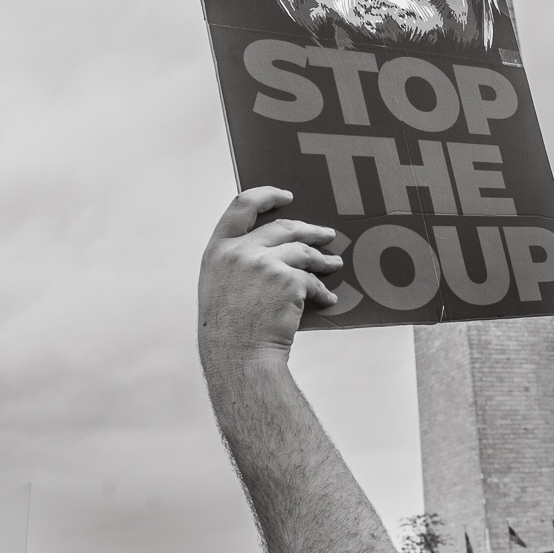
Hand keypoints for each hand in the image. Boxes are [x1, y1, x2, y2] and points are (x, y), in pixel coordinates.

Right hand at [197, 187, 342, 366]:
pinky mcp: (288, 280)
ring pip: (303, 252)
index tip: (285, 196)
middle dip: (310, 230)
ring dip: (322, 258)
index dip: (266, 196)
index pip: (242, 205)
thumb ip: (238, 261)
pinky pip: (312, 281)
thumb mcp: (219, 285)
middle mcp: (240, 251)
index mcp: (218, 249)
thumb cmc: (229, 330)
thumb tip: (273, 248)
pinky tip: (328, 298)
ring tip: (334, 263)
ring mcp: (264, 263)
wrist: (238, 356)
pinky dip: (322, 290)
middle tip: (326, 235)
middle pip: (283, 227)